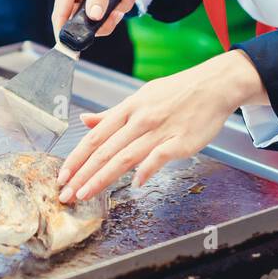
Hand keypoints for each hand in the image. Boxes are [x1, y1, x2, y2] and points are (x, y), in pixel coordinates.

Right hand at [49, 0, 150, 39]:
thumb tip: (93, 17)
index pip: (60, 16)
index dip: (65, 37)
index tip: (73, 54)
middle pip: (80, 20)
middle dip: (107, 19)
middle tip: (124, 7)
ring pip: (91, 17)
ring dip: (114, 11)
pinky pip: (96, 9)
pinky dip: (114, 5)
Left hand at [57, 51, 265, 202]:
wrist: (214, 85)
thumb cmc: (177, 92)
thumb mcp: (140, 96)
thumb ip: (112, 113)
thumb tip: (85, 121)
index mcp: (128, 108)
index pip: (95, 137)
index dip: (77, 158)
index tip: (63, 175)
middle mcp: (139, 119)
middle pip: (105, 150)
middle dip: (82, 174)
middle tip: (66, 193)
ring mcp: (159, 130)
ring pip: (125, 156)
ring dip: (102, 177)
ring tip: (86, 193)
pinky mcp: (181, 141)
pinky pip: (159, 157)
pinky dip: (146, 170)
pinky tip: (135, 184)